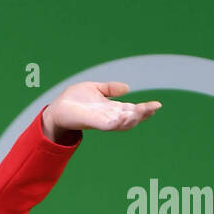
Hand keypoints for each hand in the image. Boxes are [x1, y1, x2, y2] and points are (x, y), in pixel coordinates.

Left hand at [42, 81, 161, 142]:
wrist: (56, 109)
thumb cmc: (73, 100)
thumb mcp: (95, 89)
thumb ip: (110, 89)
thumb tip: (127, 88)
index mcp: (111, 109)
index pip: (131, 109)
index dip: (144, 109)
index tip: (157, 105)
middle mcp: (109, 116)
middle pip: (130, 117)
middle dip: (143, 113)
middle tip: (154, 107)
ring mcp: (101, 121)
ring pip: (121, 123)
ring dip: (133, 118)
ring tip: (144, 112)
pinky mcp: (92, 122)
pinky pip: (107, 124)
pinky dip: (117, 122)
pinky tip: (125, 117)